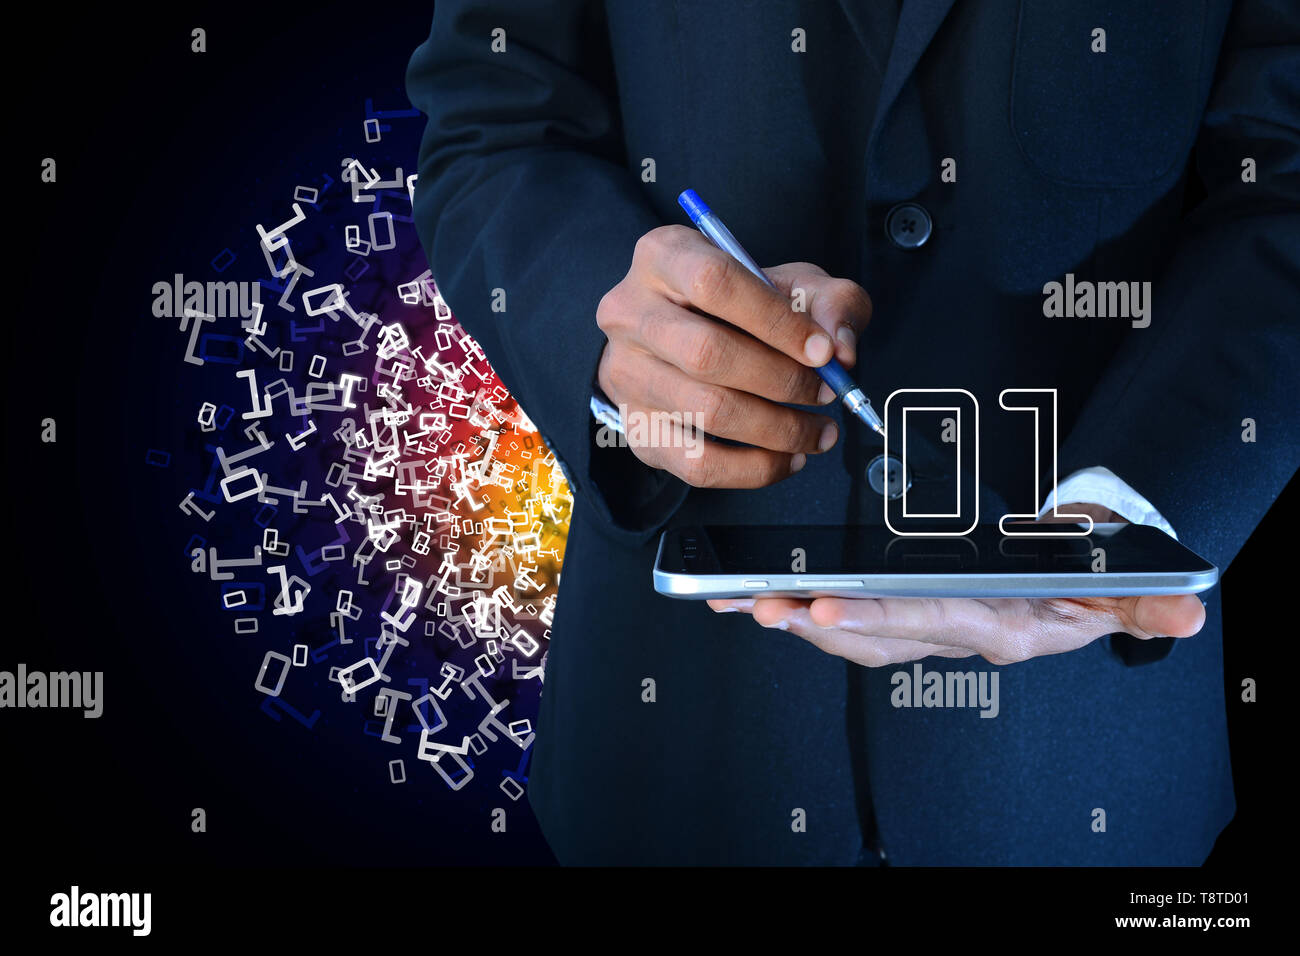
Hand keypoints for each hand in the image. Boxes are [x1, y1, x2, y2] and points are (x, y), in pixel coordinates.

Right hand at [596, 225, 871, 487]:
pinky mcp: (636, 427)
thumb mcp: (792, 282)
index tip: (822, 351)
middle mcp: (629, 313)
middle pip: (707, 353)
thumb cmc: (740, 305)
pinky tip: (786, 458)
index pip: (716, 283)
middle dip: (782, 380)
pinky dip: (754, 469)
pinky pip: (697, 463)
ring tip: (817, 431)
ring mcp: (625, 373)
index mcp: (663, 256)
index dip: (777, 322)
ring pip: (707, 411)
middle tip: (824, 393)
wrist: (684, 335)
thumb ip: (831, 302)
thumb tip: (840, 350)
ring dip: (778, 430)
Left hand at [707, 504, 1206, 666]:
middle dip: (817, 623)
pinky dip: (798, 609)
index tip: (826, 610)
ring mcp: (925, 628)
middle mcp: (952, 634)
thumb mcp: (1116, 587)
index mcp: (997, 625)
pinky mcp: (903, 614)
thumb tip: (1188, 610)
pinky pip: (844, 619)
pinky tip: (751, 599)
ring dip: (795, 619)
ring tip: (738, 602)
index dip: (881, 617)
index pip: (932, 621)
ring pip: (851, 634)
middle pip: (876, 634)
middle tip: (760, 606)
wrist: (1071, 586)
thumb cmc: (1083, 578)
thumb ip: (1142, 600)